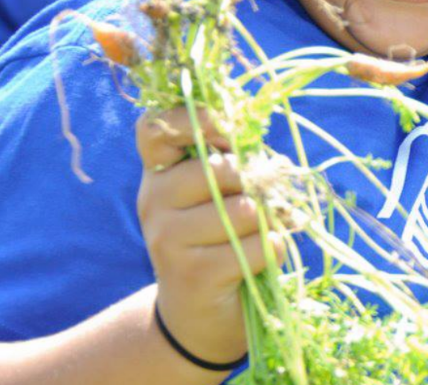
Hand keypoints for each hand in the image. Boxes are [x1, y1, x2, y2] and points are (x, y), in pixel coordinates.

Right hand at [136, 109, 282, 368]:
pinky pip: (254, 246)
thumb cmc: (221, 240)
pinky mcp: (192, 272)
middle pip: (215, 170)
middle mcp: (153, 200)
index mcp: (159, 173)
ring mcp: (167, 238)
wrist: (199, 312)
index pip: (155, 128)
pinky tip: (257, 259)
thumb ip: (236, 167)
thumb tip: (268, 160)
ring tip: (255, 236)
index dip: (192, 117)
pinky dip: (271, 250)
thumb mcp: (223, 196)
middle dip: (250, 185)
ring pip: (241, 211)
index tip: (225, 128)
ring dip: (265, 223)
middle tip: (255, 203)